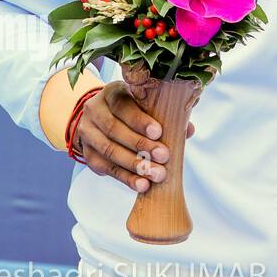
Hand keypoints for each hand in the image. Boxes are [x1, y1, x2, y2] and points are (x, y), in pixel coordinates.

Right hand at [74, 81, 195, 193]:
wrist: (101, 117)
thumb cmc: (133, 107)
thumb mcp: (145, 103)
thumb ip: (166, 113)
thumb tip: (188, 130)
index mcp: (111, 92)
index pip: (122, 105)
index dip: (139, 120)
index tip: (159, 132)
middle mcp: (94, 111)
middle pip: (115, 130)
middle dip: (141, 145)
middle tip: (164, 156)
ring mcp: (87, 133)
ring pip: (109, 151)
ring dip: (135, 165)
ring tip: (156, 175)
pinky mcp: (88, 154)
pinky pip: (106, 168)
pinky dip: (125, 178)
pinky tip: (141, 184)